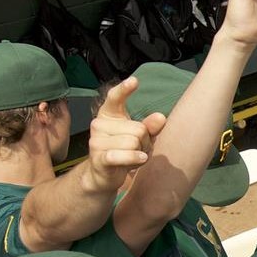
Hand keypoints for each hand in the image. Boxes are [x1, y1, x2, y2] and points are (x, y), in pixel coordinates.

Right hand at [82, 78, 160, 192]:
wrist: (104, 175)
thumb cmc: (123, 151)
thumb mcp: (140, 137)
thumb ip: (150, 126)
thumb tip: (161, 117)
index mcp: (108, 114)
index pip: (115, 97)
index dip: (124, 89)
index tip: (134, 81)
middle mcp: (98, 124)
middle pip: (138, 129)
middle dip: (144, 142)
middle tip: (137, 150)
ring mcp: (96, 141)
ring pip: (133, 142)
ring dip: (140, 153)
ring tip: (133, 158)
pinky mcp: (98, 158)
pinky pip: (123, 154)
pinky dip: (135, 158)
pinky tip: (139, 160)